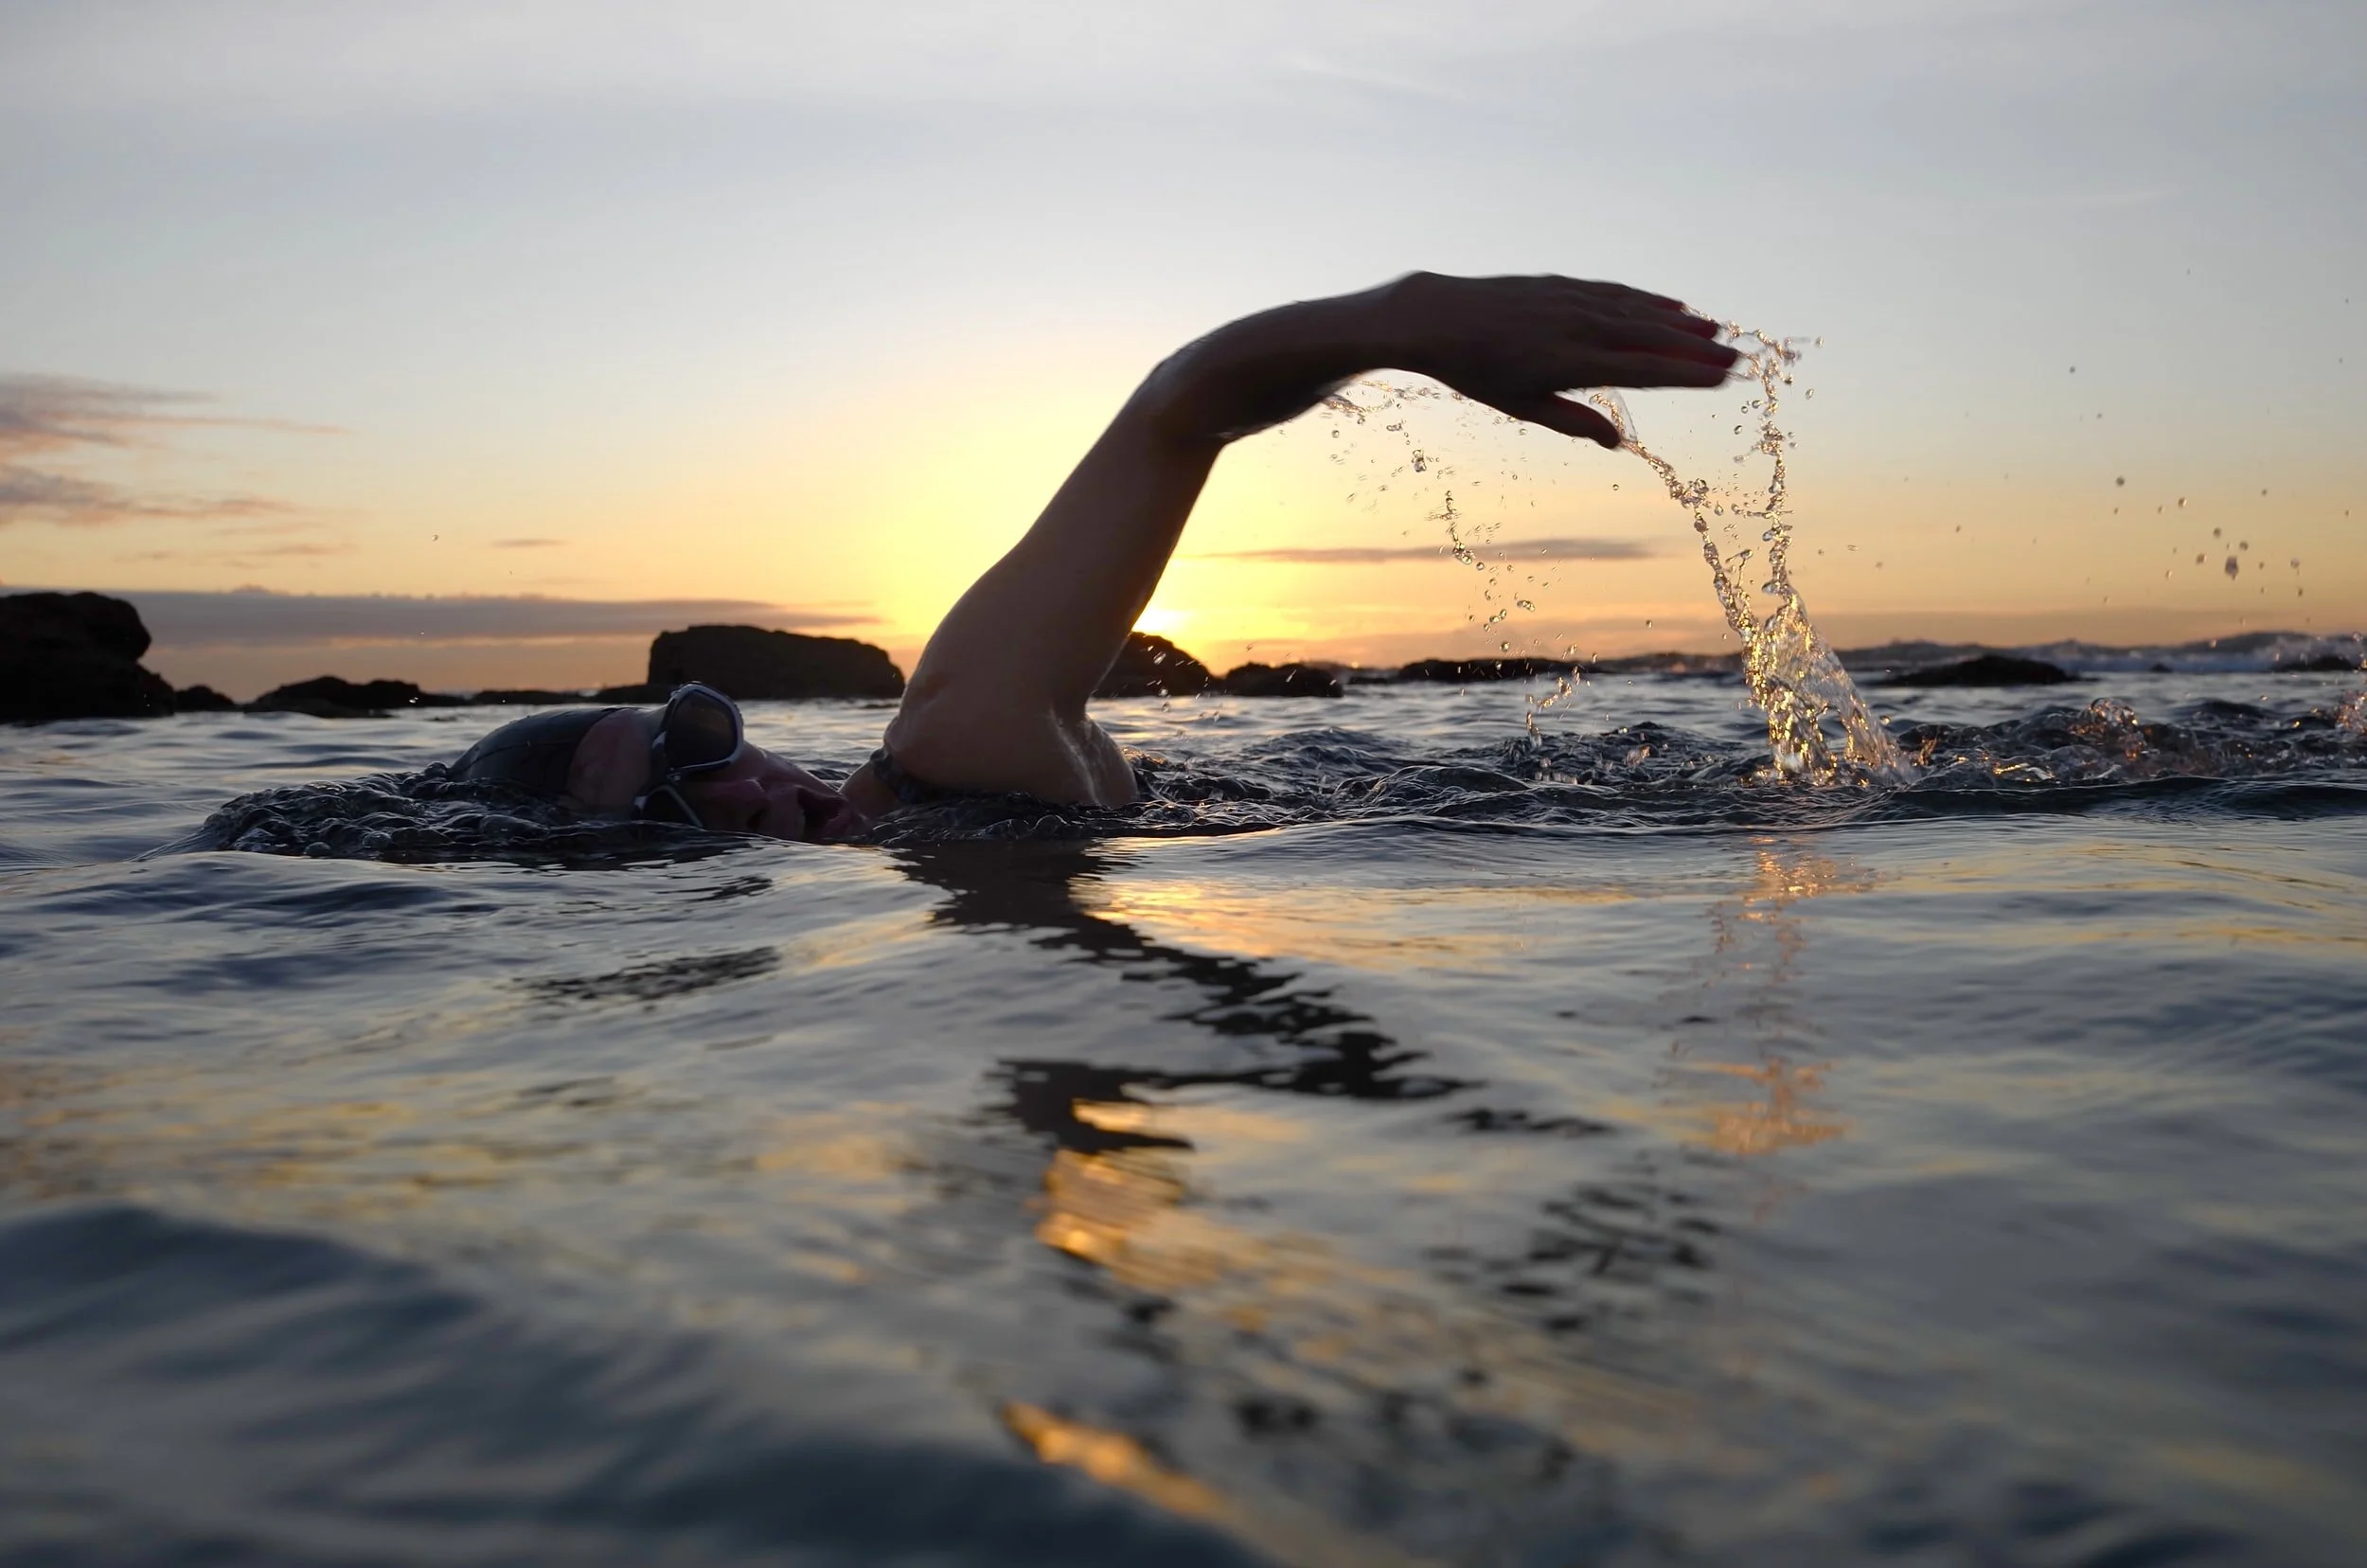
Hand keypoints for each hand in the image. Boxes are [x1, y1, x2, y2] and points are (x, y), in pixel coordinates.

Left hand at [1383, 272, 1736, 446]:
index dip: (1686, 374)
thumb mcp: (1521, 405)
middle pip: (1650, 338)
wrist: (1440, 317)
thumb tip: (1616, 441)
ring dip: (1679, 321)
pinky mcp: (1563, 284)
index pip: (1642, 370)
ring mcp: (1572, 300)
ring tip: (1715, 331)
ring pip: (1637, 311)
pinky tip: (1672, 305)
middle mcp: (1577, 327)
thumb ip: (1572, 421)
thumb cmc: (1478, 371)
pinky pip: (1615, 292)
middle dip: (1696, 348)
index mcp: (1569, 363)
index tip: (1722, 378)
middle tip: (1737, 358)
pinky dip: (1647, 300)